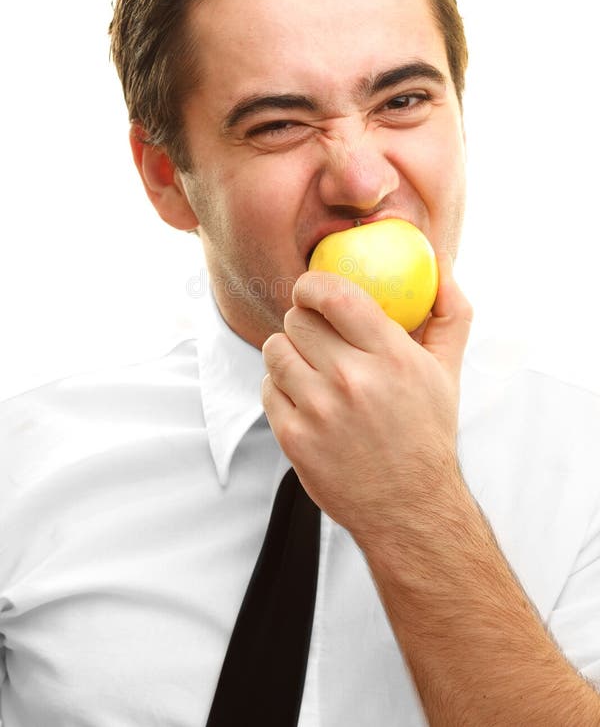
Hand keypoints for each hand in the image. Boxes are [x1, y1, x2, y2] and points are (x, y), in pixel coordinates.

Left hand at [261, 253, 472, 544]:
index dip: (312, 284)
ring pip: (275, 350)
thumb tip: (443, 268)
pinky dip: (280, 388)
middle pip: (298, 320)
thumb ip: (451, 313)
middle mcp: (352, 382)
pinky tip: (304, 398)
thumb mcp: (448, 371)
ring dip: (288, 351)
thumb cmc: (427, 432)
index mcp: (391, 358)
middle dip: (303, 321)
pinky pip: (268, 387)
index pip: (336, 296)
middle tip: (316, 334)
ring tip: (309, 367)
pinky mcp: (294, 438)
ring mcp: (319, 412)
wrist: (409, 507)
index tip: (310, 289)